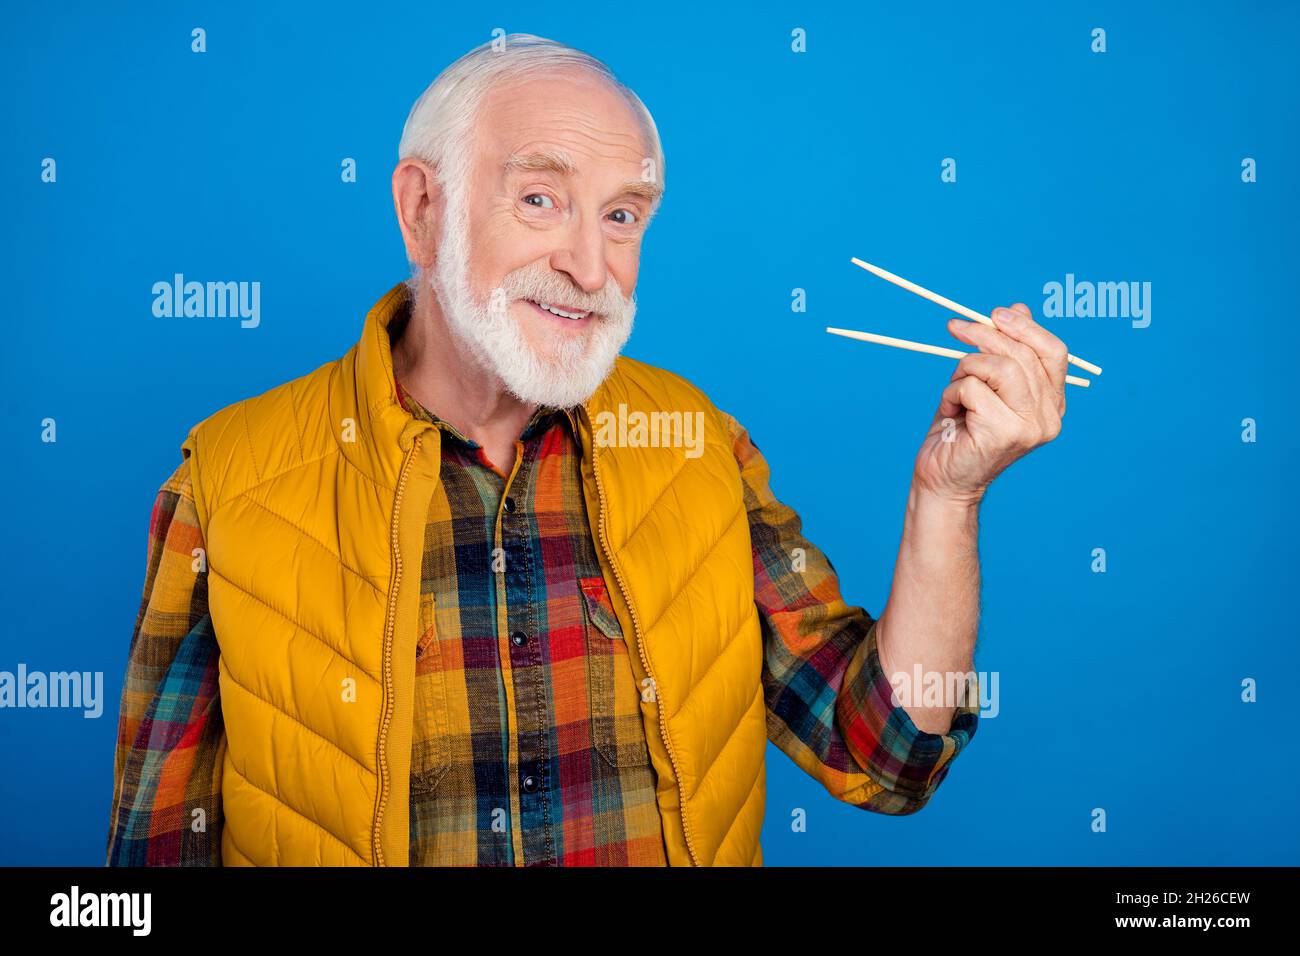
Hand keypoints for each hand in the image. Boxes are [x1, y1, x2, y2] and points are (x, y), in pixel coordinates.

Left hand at [911, 303, 1067, 505]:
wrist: (942, 480)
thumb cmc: (961, 430)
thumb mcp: (984, 383)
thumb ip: (1004, 351)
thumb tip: (1018, 308)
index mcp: (1052, 403)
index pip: (1054, 352)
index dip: (1026, 327)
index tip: (994, 313)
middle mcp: (1049, 417)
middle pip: (1023, 355)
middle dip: (984, 335)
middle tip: (954, 327)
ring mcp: (1030, 427)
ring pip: (1000, 367)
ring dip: (965, 369)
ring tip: (954, 391)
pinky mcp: (1004, 433)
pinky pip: (973, 388)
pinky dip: (952, 393)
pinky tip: (950, 414)